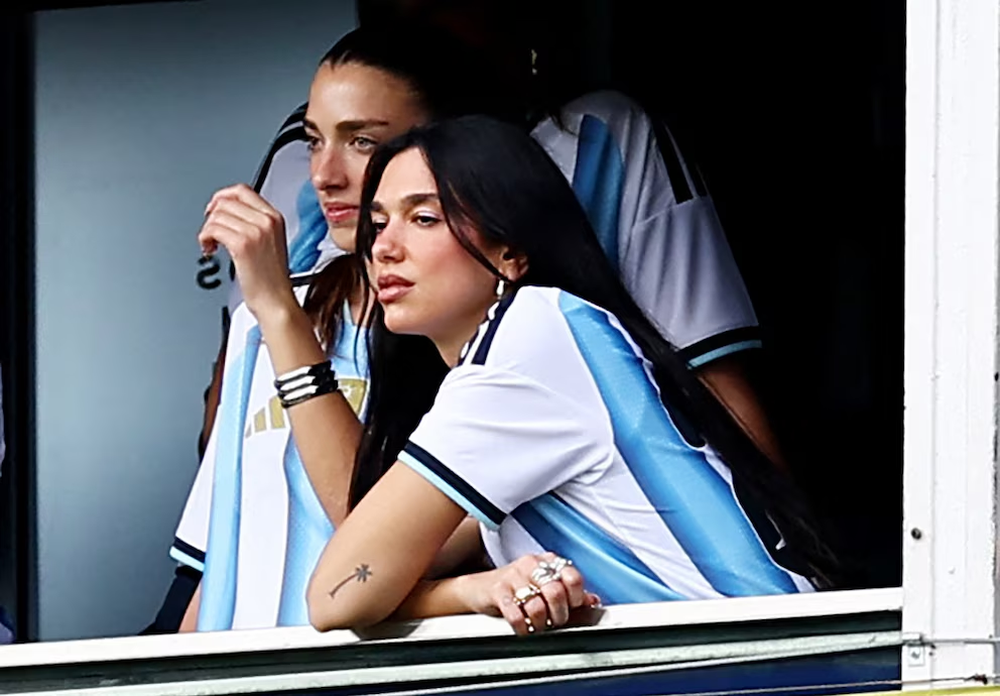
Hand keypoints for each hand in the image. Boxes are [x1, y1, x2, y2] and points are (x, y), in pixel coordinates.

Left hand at [198, 184, 295, 319]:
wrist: (276, 301)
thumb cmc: (271, 279)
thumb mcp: (270, 242)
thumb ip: (254, 223)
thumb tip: (227, 212)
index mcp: (274, 217)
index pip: (242, 191)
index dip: (222, 197)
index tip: (214, 209)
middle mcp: (266, 221)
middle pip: (226, 202)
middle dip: (212, 216)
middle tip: (211, 232)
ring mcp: (255, 231)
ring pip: (216, 215)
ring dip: (207, 230)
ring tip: (211, 244)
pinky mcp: (242, 245)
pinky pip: (213, 229)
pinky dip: (205, 238)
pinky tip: (209, 249)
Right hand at [461, 552, 600, 635]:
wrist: (479, 588)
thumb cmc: (516, 588)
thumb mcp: (543, 587)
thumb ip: (569, 593)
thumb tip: (593, 601)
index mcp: (547, 561)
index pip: (572, 576)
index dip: (576, 598)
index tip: (571, 607)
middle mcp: (531, 564)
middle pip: (556, 592)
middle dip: (559, 615)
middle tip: (554, 621)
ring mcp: (513, 576)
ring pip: (537, 605)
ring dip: (540, 623)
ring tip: (538, 625)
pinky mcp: (497, 591)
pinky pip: (515, 614)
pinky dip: (522, 627)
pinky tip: (523, 629)